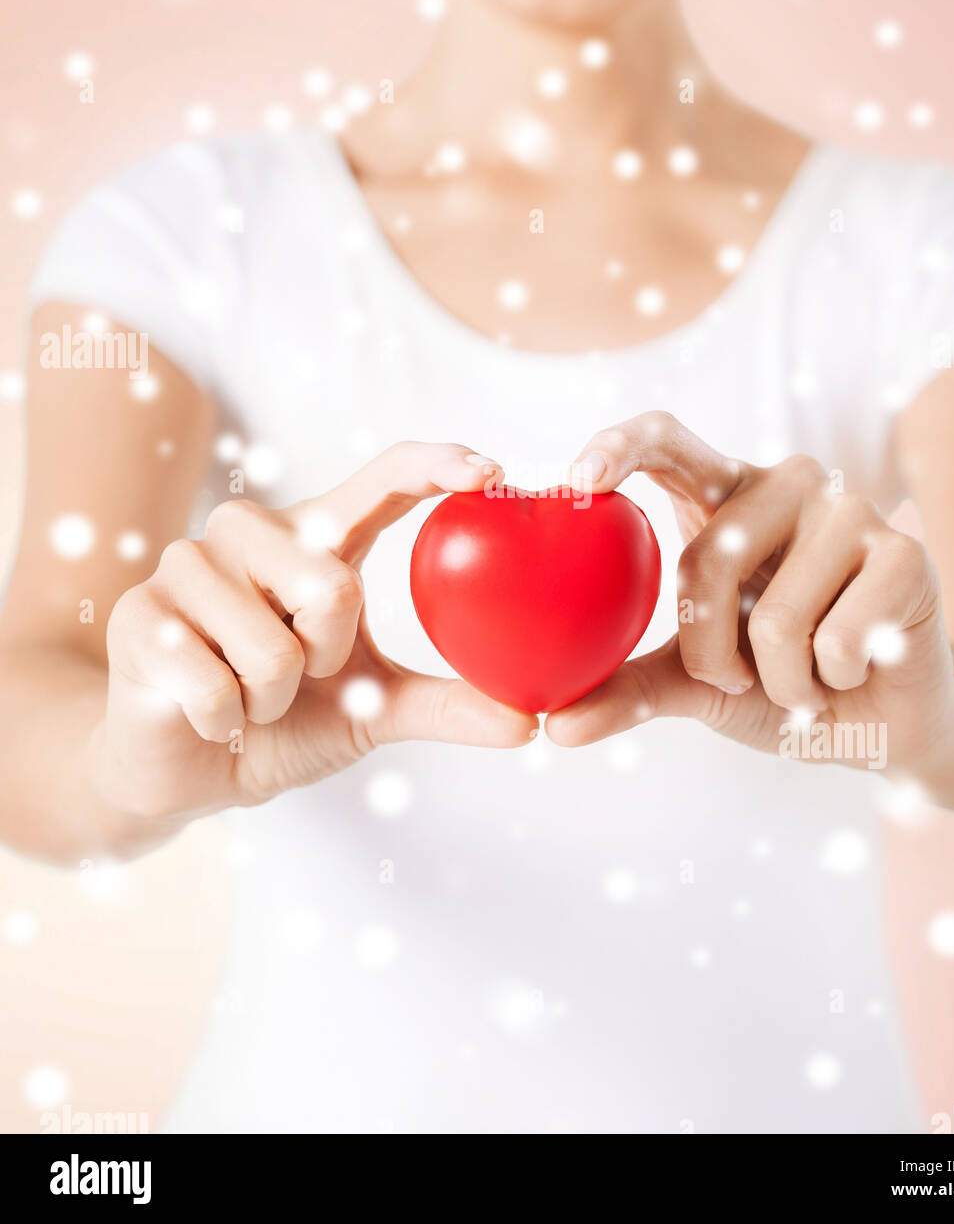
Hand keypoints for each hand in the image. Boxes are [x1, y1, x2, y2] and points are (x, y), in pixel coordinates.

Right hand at [94, 443, 536, 821]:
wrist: (186, 770)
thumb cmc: (283, 720)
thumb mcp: (373, 709)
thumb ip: (445, 705)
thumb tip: (530, 721)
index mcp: (314, 539)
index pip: (380, 480)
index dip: (434, 465)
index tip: (490, 472)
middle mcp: (249, 533)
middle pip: (332, 584)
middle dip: (325, 660)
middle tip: (297, 676)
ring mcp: (186, 564)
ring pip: (275, 645)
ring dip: (274, 699)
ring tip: (249, 695)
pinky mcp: (140, 614)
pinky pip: (217, 685)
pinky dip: (229, 721)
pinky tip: (209, 714)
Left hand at [546, 413, 953, 773]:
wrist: (879, 724)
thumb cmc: (778, 684)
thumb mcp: (694, 683)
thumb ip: (628, 691)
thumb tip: (556, 726)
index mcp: (724, 496)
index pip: (666, 440)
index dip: (620, 446)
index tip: (578, 481)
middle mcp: (785, 485)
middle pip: (706, 559)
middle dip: (710, 652)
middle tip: (743, 676)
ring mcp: (849, 511)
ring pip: (774, 614)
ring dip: (781, 680)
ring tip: (810, 673)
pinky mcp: (905, 553)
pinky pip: (836, 638)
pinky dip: (833, 681)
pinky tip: (856, 668)